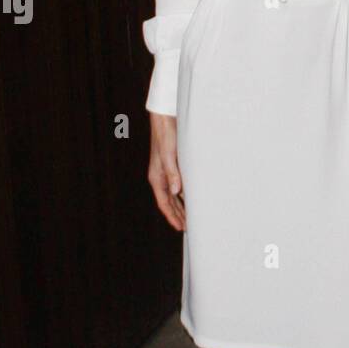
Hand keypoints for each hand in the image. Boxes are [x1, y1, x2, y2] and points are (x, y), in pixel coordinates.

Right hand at [147, 112, 185, 230]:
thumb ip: (173, 173)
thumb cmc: (166, 136)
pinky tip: (191, 197)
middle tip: (188, 228)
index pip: (165, 203)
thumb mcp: (170, 155)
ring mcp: (166, 172)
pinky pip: (178, 185)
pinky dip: (184, 195)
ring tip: (190, 217)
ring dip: (181, 206)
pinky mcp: (173, 165)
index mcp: (157, 177)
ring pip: (173, 195)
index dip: (173, 217)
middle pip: (169, 202)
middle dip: (178, 215)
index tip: (182, 228)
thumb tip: (175, 192)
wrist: (164, 119)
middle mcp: (160, 177)